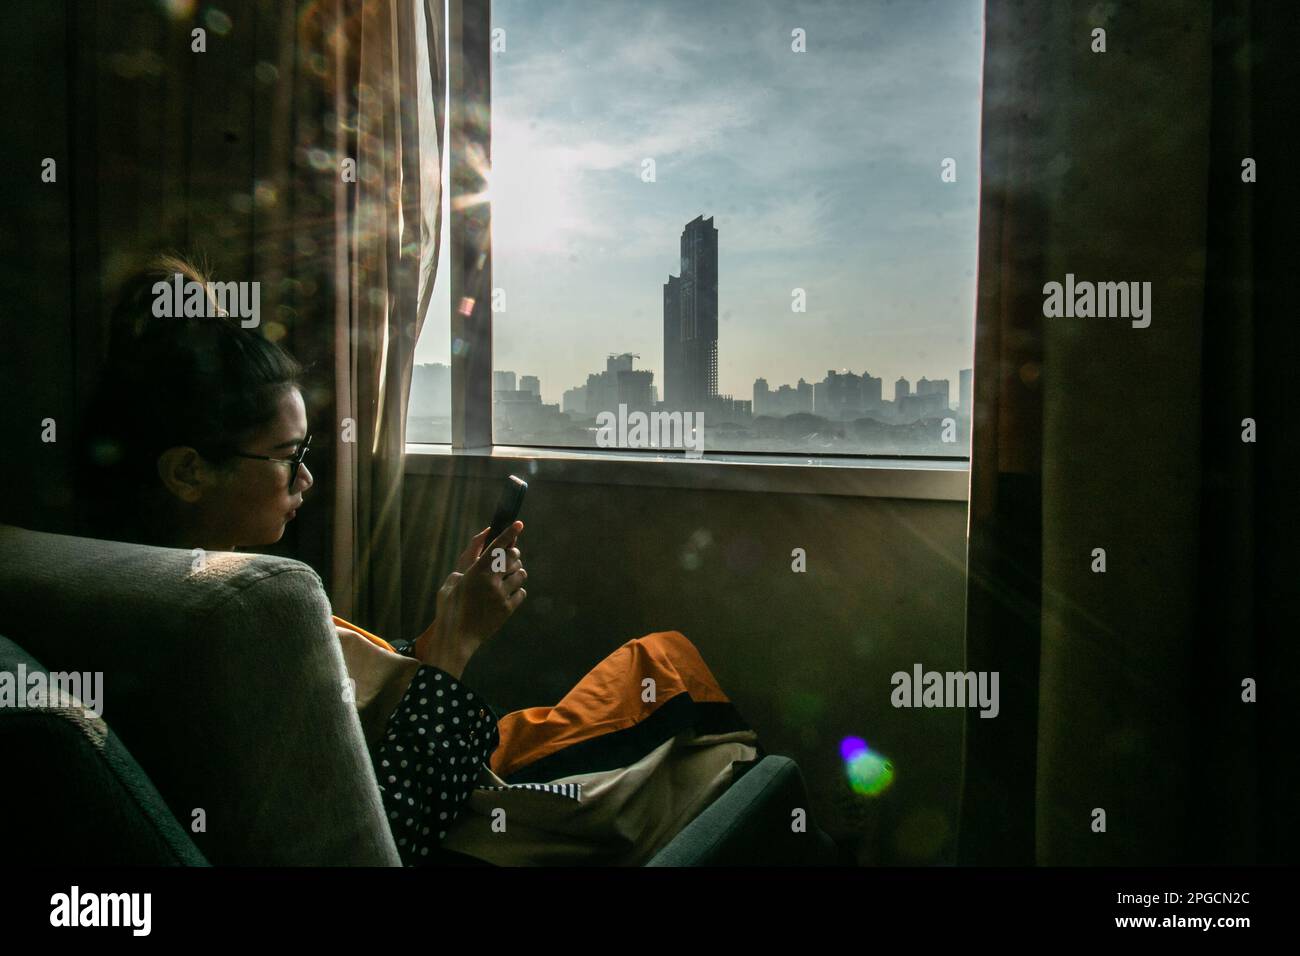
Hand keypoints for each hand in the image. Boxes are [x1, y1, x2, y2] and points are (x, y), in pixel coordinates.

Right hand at [413, 521, 526, 678]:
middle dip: (514, 554)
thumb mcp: (451, 582)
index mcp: (476, 571)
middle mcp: (491, 581)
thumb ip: (466, 565)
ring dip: (516, 573)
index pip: (497, 546)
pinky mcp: (507, 610)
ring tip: (507, 577)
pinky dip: (517, 591)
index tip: (519, 524)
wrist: (456, 637)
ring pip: (521, 574)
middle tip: (510, 557)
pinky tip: (507, 594)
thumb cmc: (449, 608)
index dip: (509, 533)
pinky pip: (521, 593)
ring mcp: (501, 596)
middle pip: (513, 558)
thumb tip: (481, 550)